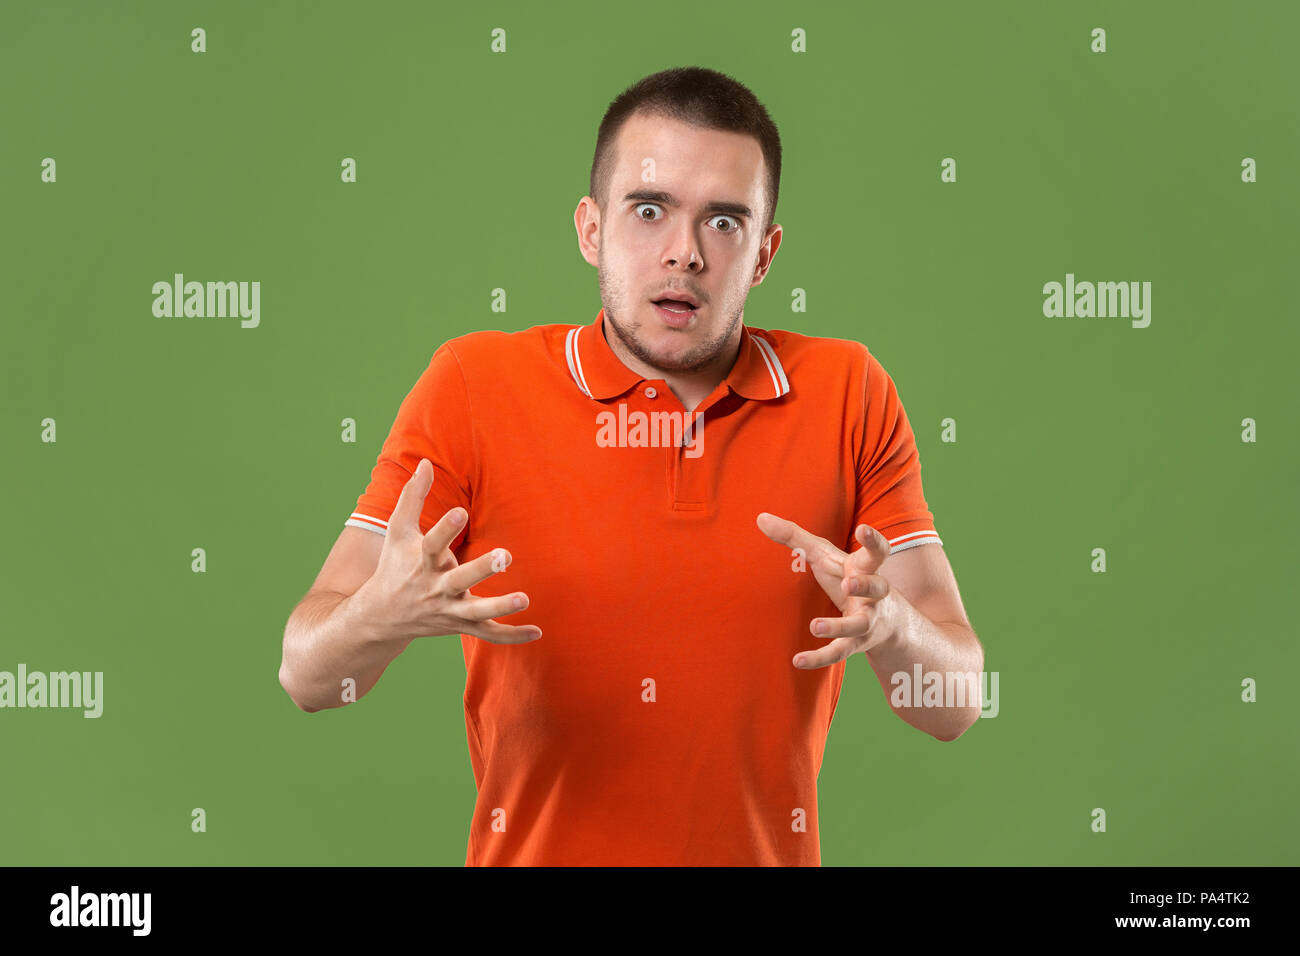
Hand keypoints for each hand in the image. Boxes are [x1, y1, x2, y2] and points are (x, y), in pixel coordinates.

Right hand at [357, 459, 541, 643]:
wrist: (380, 617)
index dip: (445, 528)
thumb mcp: (397, 531)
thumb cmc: (394, 565)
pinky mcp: (460, 625)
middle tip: (505, 555)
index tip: (460, 511)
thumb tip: (425, 462)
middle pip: (460, 579)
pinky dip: (512, 635)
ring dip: (500, 607)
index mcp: (420, 562)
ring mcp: (449, 610)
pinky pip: (488, 634)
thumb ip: (412, 496)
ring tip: (525, 598)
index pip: (432, 544)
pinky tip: (537, 632)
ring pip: (476, 612)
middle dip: (481, 569)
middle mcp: (435, 587)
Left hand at [755, 513, 893, 667]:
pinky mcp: (856, 644)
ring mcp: (867, 620)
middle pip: (877, 587)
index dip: (873, 540)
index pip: (877, 552)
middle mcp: (873, 594)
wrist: (887, 623)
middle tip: (849, 582)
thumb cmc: (846, 576)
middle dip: (865, 584)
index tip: (863, 529)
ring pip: (858, 625)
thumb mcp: (823, 556)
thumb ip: (793, 536)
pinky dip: (819, 658)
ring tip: (816, 626)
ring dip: (839, 626)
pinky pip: (839, 652)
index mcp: (866, 568)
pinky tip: (797, 661)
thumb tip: (760, 517)